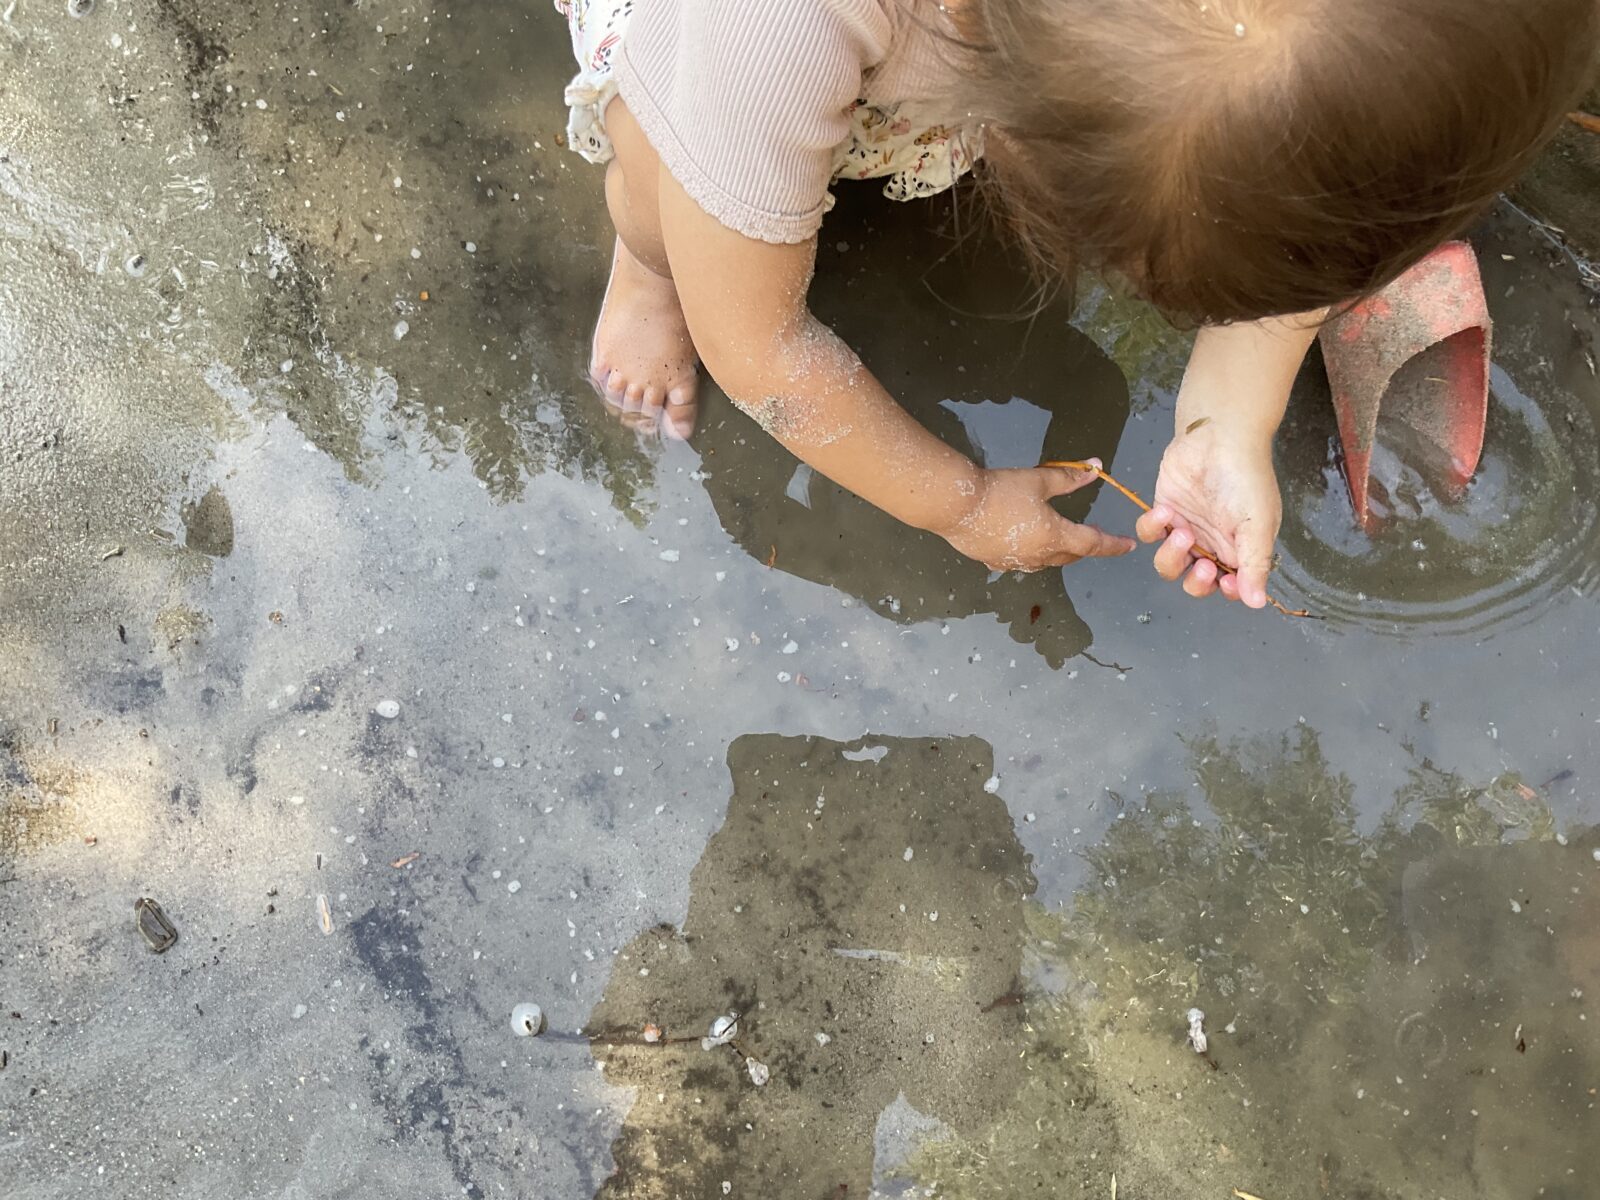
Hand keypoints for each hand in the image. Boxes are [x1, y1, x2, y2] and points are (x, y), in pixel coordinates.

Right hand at [943, 463, 1135, 571]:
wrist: (955, 505)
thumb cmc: (1000, 490)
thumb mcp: (1039, 479)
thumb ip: (1069, 477)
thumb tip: (1095, 467)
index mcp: (1055, 537)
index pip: (1093, 544)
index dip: (1113, 544)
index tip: (1129, 545)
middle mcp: (1038, 556)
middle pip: (1070, 556)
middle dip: (1084, 546)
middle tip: (1093, 534)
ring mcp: (1014, 562)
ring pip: (1045, 562)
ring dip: (1058, 551)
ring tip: (1061, 538)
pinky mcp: (993, 561)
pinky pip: (1020, 561)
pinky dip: (1031, 552)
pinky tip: (1024, 541)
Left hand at [1136, 420, 1281, 606]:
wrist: (1219, 434)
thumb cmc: (1246, 477)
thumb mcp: (1258, 523)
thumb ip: (1255, 564)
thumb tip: (1257, 604)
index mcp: (1240, 549)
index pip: (1230, 586)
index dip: (1225, 591)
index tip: (1224, 581)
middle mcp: (1212, 543)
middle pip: (1195, 582)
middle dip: (1195, 581)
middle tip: (1201, 564)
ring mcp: (1186, 528)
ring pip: (1168, 563)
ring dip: (1172, 556)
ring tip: (1183, 532)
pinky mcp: (1164, 511)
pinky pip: (1150, 533)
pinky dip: (1153, 527)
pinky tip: (1166, 510)